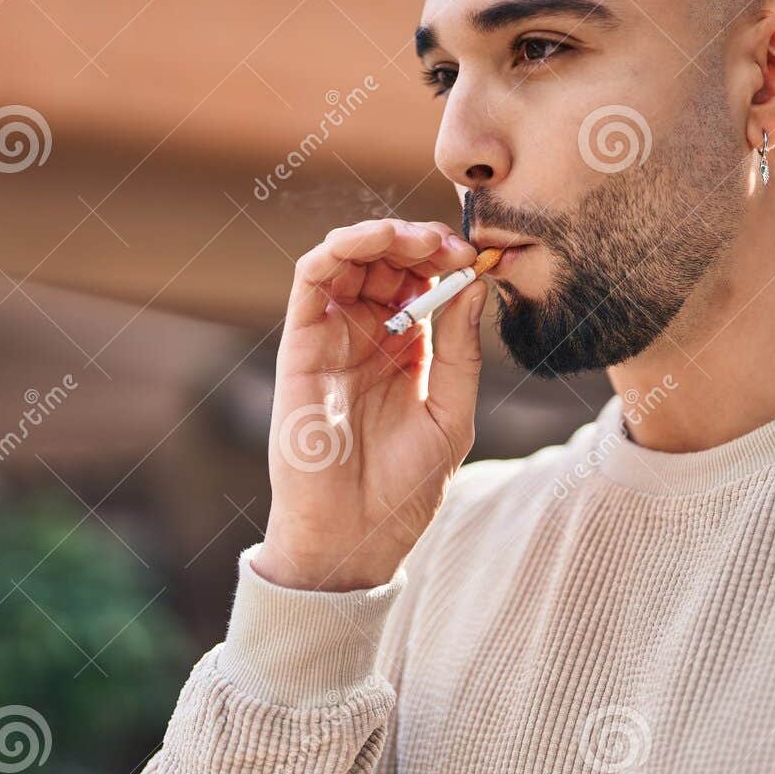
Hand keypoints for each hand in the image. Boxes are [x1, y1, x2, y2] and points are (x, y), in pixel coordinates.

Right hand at [252, 218, 487, 590]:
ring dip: (380, 235)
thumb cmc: (404, 490)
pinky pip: (311, 281)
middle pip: (387, 264)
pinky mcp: (300, 345)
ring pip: (349, 261)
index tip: (474, 258)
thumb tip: (473, 284)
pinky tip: (372, 239)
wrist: (355, 538)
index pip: (423, 283)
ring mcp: (333, 339)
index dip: (446, 261)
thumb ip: (461, 352)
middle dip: (419, 241)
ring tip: (413, 237)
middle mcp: (368, 338)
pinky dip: (338, 249)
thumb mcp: (452, 416)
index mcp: (407, 351)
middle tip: (448, 244)